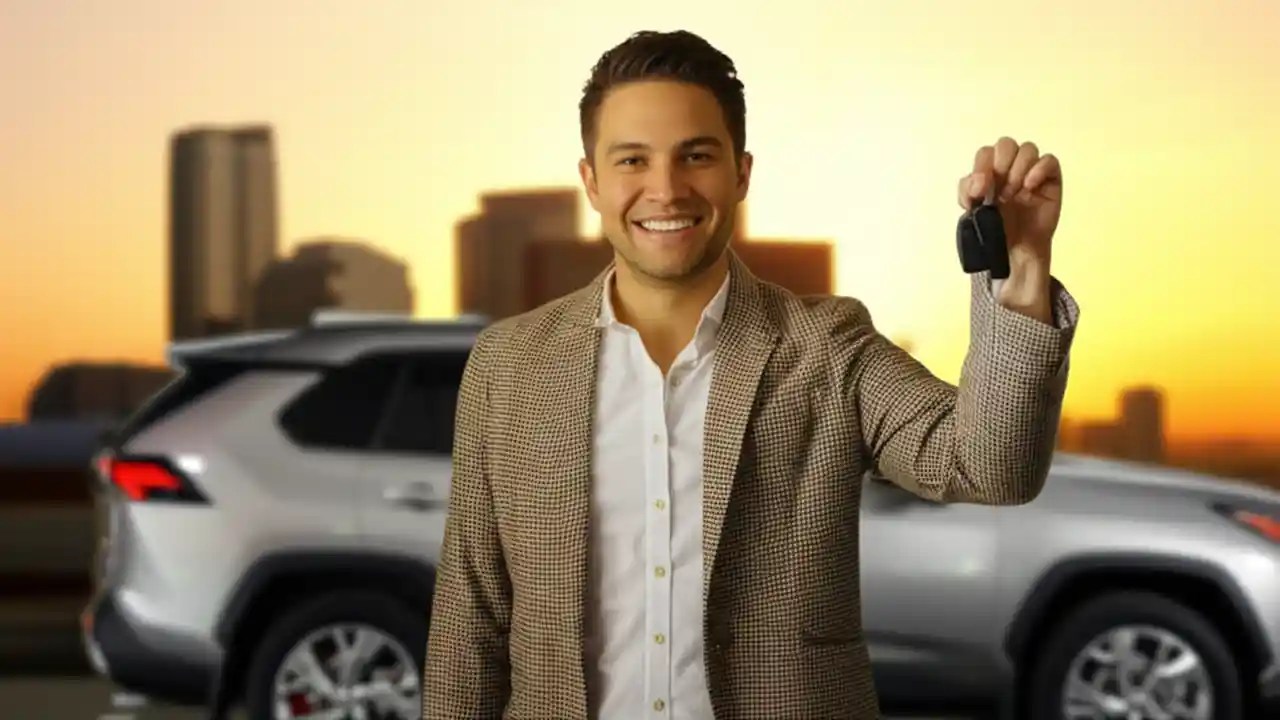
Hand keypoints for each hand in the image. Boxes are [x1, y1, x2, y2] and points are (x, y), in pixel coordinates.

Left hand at [957, 137, 1061, 276]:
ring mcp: (1031, 172)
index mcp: (989, 171)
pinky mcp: (1050, 180)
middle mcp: (1010, 167)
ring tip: (1013, 194)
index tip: (981, 190)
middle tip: (999, 190)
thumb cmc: (995, 230)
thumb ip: (968, 192)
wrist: (1015, 252)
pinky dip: (1038, 170)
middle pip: (1006, 144)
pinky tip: (1029, 188)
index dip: (982, 167)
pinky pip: (1049, 160)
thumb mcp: (972, 212)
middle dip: (1001, 164)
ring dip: (1018, 170)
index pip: (985, 153)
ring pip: (1028, 149)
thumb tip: (979, 182)